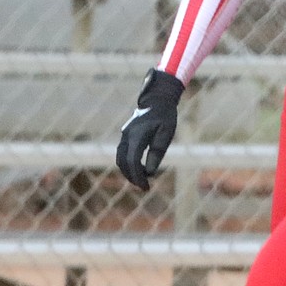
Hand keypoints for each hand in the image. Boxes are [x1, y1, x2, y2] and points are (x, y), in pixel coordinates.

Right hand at [116, 70, 183, 189]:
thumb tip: (149, 172)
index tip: (146, 187)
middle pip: (123, 162)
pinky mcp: (126, 136)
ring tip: (141, 181)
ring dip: (128, 172)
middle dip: (132, 177)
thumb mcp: (165, 134)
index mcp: (137, 135)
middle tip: (144, 187)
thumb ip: (157, 152)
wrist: (157, 99)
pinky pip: (122, 154)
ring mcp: (124, 135)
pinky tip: (138, 170)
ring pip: (120, 159)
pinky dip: (127, 164)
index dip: (137, 176)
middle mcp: (127, 136)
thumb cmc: (164, 116)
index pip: (132, 161)